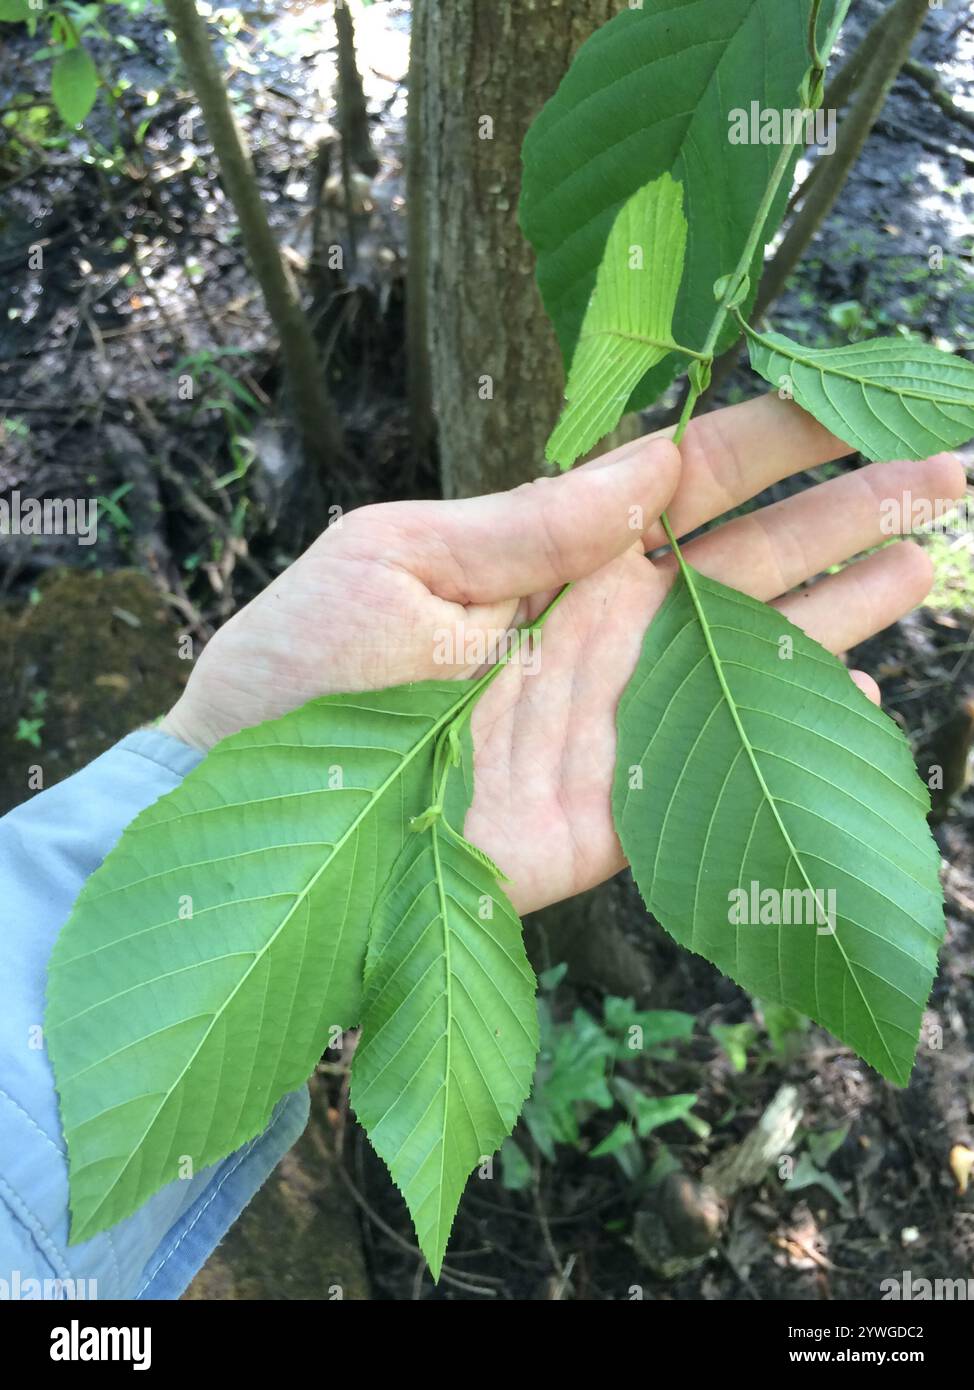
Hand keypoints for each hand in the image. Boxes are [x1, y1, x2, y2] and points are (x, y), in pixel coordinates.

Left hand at [161, 395, 963, 914]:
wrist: (242, 813)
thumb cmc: (298, 673)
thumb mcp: (395, 562)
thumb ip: (524, 523)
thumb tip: (649, 463)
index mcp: (552, 556)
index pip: (688, 483)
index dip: (771, 439)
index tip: (850, 396)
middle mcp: (603, 627)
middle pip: (753, 557)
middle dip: (850, 510)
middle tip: (946, 466)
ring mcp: (618, 717)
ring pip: (758, 651)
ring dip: (848, 606)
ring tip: (929, 556)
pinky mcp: (616, 814)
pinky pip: (724, 770)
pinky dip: (797, 736)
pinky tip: (864, 701)